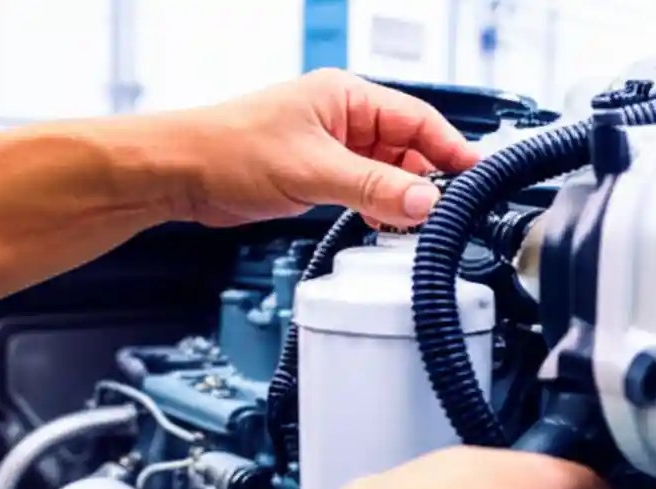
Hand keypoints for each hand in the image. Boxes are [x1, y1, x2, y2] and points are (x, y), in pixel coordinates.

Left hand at [172, 69, 481, 227]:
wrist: (179, 173)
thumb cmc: (229, 149)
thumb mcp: (313, 171)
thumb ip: (374, 188)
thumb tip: (425, 202)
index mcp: (346, 97)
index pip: (419, 119)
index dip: (451, 149)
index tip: (476, 177)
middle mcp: (344, 117)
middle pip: (410, 147)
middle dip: (426, 180)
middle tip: (442, 213)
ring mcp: (333, 146)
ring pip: (389, 172)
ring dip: (401, 198)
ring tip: (410, 224)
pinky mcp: (321, 174)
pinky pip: (367, 188)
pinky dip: (379, 207)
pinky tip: (381, 224)